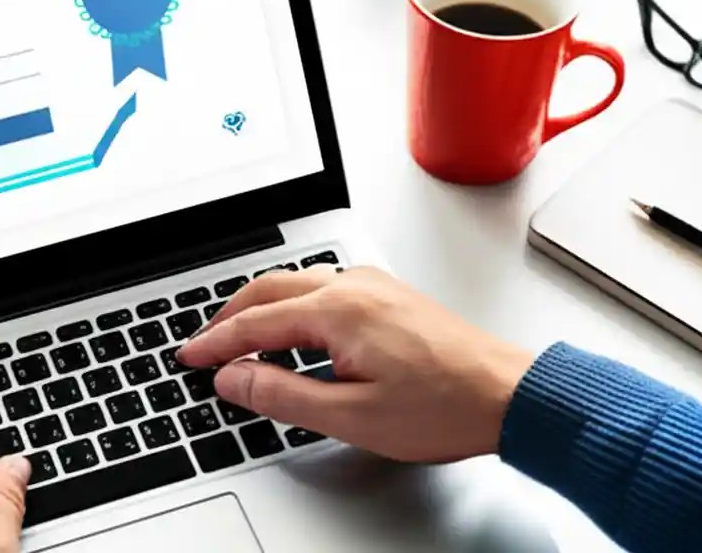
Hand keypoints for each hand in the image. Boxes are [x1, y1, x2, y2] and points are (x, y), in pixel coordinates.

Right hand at [178, 266, 534, 462]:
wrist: (509, 395)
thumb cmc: (445, 405)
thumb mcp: (350, 417)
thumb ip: (282, 395)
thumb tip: (234, 380)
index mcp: (337, 311)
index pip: (255, 324)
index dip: (217, 344)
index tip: (191, 358)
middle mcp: (352, 286)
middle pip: (267, 290)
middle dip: (228, 317)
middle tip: (204, 343)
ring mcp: (372, 286)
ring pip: (294, 283)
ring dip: (259, 307)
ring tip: (238, 335)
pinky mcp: (388, 295)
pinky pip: (321, 286)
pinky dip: (290, 304)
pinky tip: (291, 327)